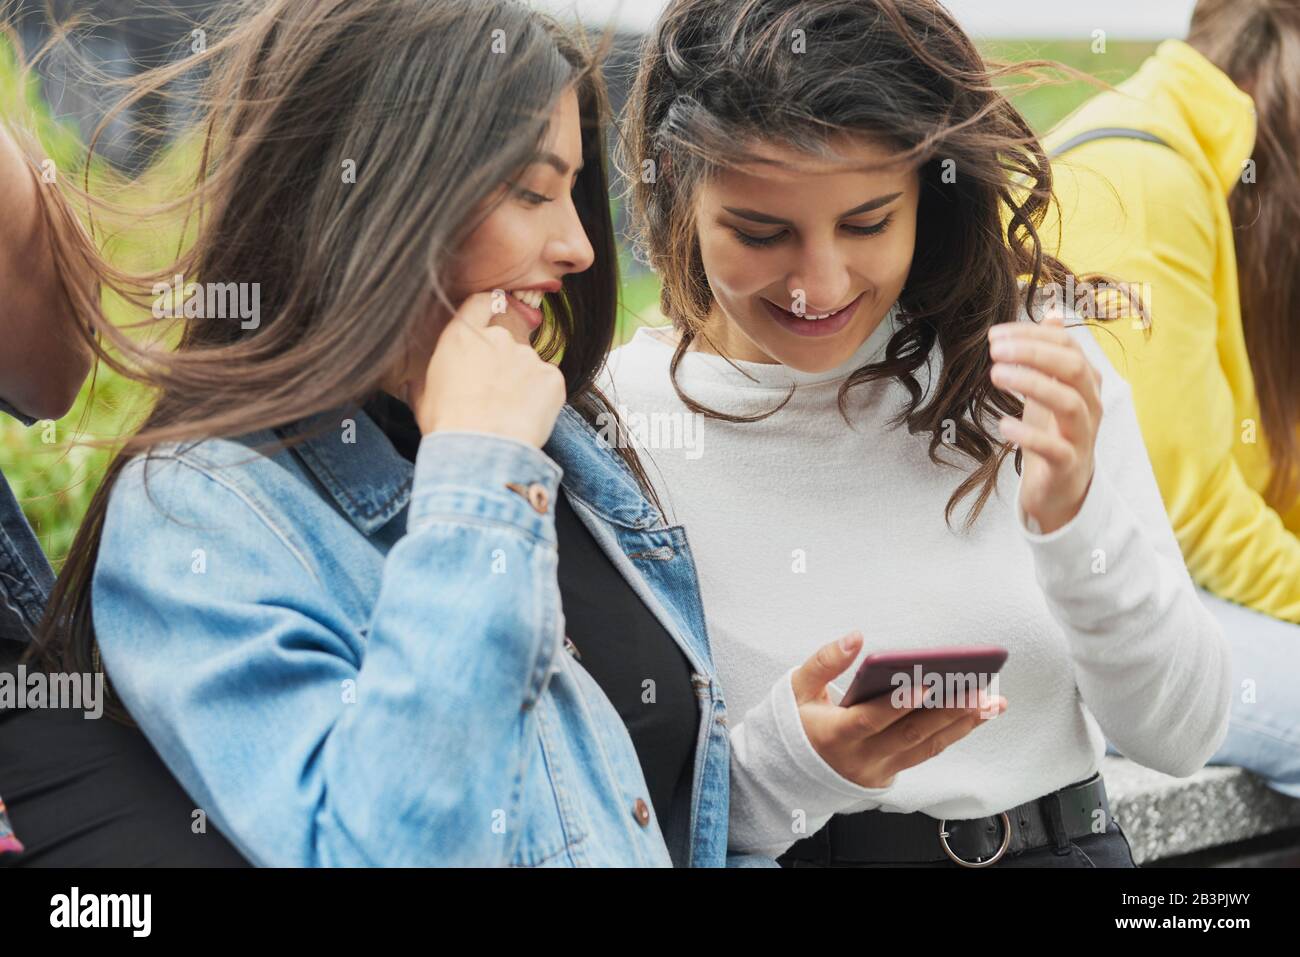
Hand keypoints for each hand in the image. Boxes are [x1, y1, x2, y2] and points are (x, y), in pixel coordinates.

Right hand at [407, 291, 565, 446]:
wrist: (481, 450)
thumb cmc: (447, 426)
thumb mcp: (422, 397)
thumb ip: (425, 377)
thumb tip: (414, 380)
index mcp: (462, 337)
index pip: (481, 302)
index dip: (489, 305)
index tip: (495, 308)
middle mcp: (498, 337)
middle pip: (505, 340)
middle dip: (502, 363)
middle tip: (494, 394)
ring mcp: (528, 356)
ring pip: (527, 365)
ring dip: (522, 383)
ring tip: (508, 414)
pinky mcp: (552, 377)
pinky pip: (548, 384)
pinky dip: (541, 398)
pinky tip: (526, 418)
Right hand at [793, 633, 1005, 788]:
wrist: (792, 772)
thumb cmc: (797, 722)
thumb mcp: (798, 688)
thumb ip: (825, 661)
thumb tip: (855, 637)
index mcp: (834, 735)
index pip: (871, 720)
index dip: (899, 703)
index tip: (928, 683)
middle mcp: (860, 757)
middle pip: (910, 734)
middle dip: (948, 711)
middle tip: (978, 689)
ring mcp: (879, 769)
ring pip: (927, 746)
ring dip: (962, 724)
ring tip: (991, 702)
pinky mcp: (892, 773)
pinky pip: (928, 753)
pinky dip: (955, 733)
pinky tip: (976, 715)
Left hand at [988, 312, 1101, 533]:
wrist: (1061, 485)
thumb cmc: (1054, 431)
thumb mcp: (1050, 388)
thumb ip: (1051, 354)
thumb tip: (1052, 314)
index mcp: (1085, 382)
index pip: (1066, 347)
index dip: (1032, 336)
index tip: (994, 335)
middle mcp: (1090, 404)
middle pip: (1072, 368)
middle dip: (1034, 353)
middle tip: (994, 350)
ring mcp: (1082, 435)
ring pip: (1068, 402)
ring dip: (1031, 384)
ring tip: (995, 375)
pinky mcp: (1068, 464)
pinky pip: (1055, 448)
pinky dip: (1029, 435)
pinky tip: (1003, 425)